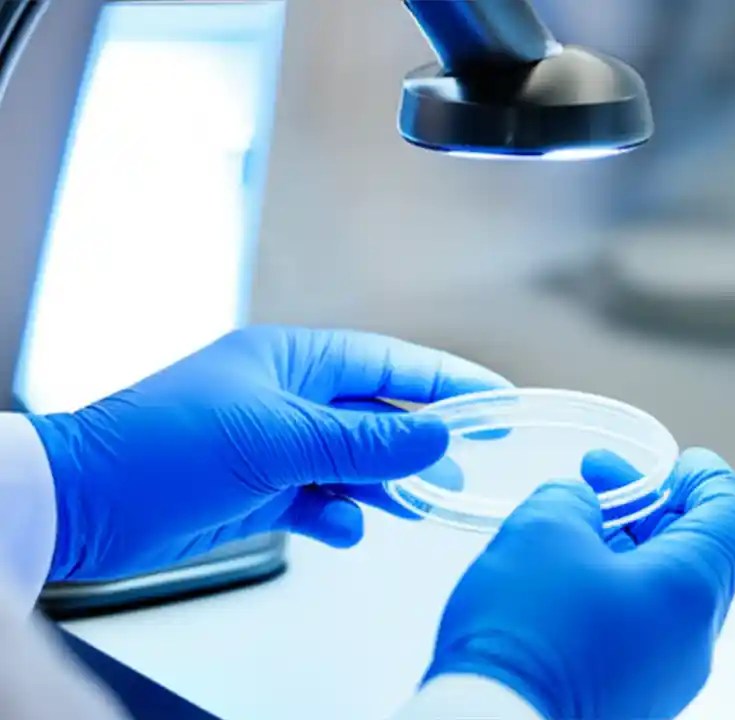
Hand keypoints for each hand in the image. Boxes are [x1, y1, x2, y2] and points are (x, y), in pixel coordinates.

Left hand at [26, 326, 508, 582]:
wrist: (84, 506)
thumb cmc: (166, 448)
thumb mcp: (276, 439)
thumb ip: (363, 443)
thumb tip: (439, 439)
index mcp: (292, 359)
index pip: (387, 363)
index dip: (445, 380)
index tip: (496, 399)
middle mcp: (287, 396)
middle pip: (376, 414)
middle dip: (421, 442)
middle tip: (465, 468)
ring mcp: (272, 444)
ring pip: (351, 460)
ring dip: (385, 484)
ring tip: (422, 505)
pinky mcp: (256, 489)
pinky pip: (318, 499)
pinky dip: (338, 515)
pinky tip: (346, 530)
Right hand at [424, 449, 734, 719]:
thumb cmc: (526, 638)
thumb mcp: (543, 530)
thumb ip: (573, 500)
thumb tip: (579, 507)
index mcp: (692, 590)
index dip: (707, 476)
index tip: (677, 460)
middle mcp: (693, 639)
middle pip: (698, 552)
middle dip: (650, 504)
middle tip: (601, 477)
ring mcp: (665, 677)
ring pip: (664, 592)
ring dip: (627, 547)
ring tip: (571, 524)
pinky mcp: (632, 699)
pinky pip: (640, 631)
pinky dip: (613, 591)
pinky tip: (562, 576)